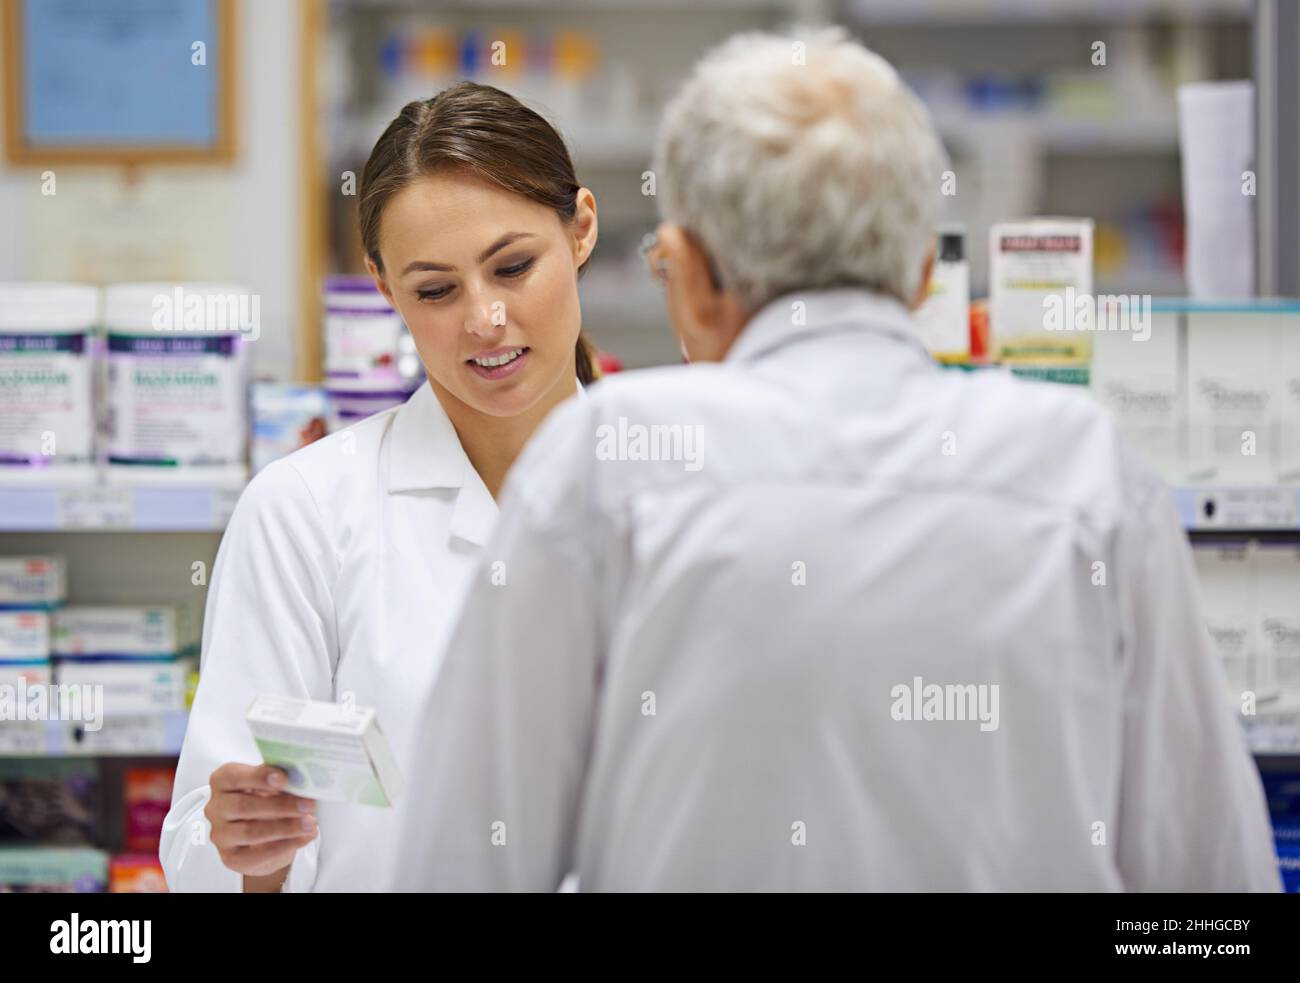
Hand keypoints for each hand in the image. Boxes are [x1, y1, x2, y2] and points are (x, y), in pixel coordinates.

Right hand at [205, 763, 318, 879]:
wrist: (264, 836)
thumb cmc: (267, 801)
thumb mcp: (272, 785)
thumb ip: (280, 780)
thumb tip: (301, 779)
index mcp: (223, 781)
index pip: (233, 776)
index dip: (258, 776)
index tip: (284, 779)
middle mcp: (216, 807)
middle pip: (243, 806)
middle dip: (280, 805)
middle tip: (308, 804)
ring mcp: (220, 834)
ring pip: (250, 832)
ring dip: (285, 828)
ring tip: (310, 823)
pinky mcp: (230, 857)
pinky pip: (258, 854)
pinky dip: (285, 845)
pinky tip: (304, 837)